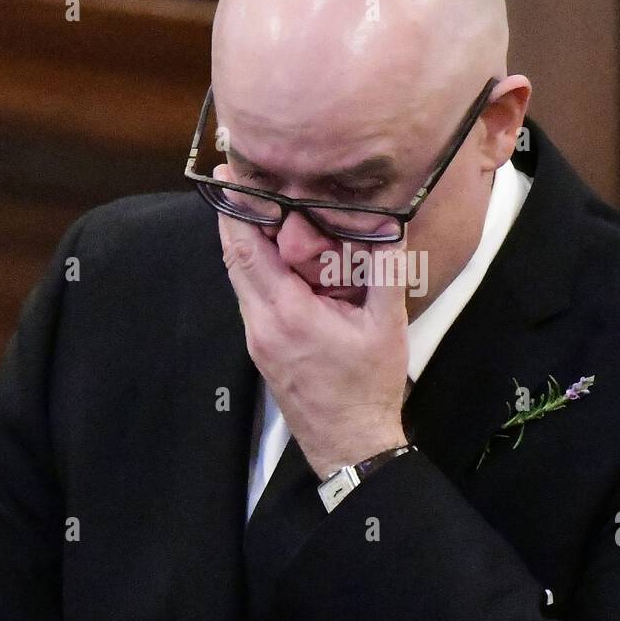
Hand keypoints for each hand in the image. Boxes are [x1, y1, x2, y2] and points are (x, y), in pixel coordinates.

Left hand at [217, 202, 409, 479]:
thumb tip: (389, 225)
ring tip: (253, 210)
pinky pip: (250, 298)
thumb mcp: (386, 325)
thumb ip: (385, 270)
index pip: (250, 248)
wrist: (349, 444)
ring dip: (244, 243)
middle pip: (235, 258)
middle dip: (233, 217)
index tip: (230, 176)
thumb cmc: (369, 387)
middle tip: (234, 181)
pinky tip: (272, 257)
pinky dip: (255, 269)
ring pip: (240, 278)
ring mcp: (257, 339)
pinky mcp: (261, 350)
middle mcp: (261, 324)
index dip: (238, 209)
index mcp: (288, 312)